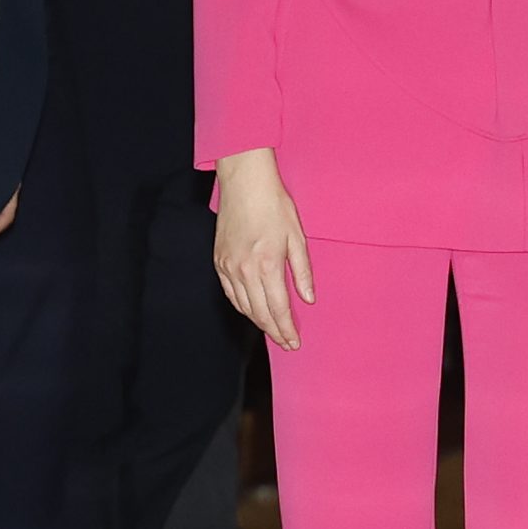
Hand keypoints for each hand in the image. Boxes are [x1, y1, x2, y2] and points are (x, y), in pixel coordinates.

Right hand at [212, 147, 315, 349]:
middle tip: (286, 343)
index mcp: (267, 264)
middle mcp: (244, 270)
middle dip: (274, 331)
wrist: (244, 185)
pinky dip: (242, 306)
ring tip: (272, 331)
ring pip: (243, 306)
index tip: (294, 342)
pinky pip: (230, 293)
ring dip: (258, 322)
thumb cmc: (274, 206)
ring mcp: (228, 266)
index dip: (286, 328)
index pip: (277, 308)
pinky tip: (252, 311)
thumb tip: (308, 299)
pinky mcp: (219, 261)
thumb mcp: (297, 237)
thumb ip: (302, 271)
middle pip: (259, 312)